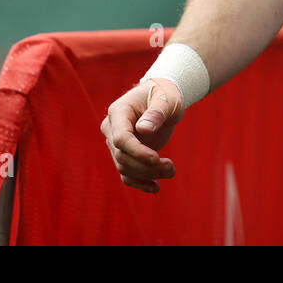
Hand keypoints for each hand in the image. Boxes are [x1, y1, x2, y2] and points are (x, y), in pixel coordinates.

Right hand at [100, 77, 183, 192]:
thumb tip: (143, 129)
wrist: (163, 98)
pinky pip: (126, 174)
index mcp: (118, 112)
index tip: (156, 159)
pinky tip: (156, 188)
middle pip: (122, 156)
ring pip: (125, 168)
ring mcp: (116, 143)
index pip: (121, 138)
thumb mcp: (166, 99)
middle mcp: (112, 128)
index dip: (137, 151)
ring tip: (171, 171)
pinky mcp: (125, 154)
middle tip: (171, 168)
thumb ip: (157, 112)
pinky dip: (140, 183)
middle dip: (147, 166)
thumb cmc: (165, 95)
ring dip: (148, 175)